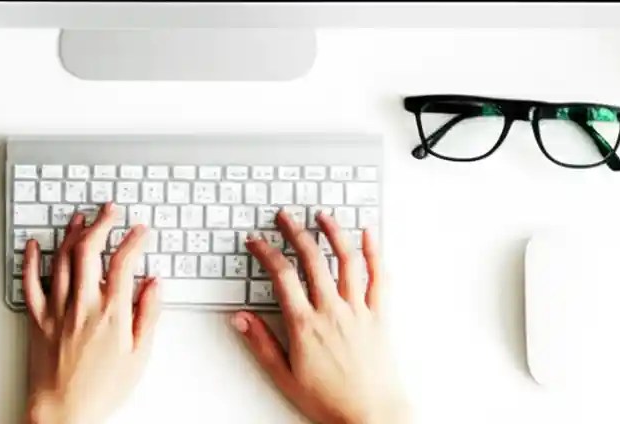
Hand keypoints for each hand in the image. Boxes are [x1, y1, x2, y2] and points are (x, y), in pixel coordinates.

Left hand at [22, 204, 160, 423]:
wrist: (63, 413)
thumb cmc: (101, 391)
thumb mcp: (139, 356)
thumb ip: (148, 315)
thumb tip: (155, 284)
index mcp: (111, 314)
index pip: (124, 262)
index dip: (134, 240)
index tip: (140, 230)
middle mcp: (82, 305)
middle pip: (89, 250)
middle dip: (101, 223)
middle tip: (109, 211)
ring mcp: (57, 310)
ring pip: (61, 259)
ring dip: (71, 234)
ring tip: (80, 219)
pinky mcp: (37, 320)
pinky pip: (30, 282)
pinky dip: (30, 260)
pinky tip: (34, 245)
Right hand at [232, 210, 409, 423]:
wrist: (371, 416)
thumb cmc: (329, 401)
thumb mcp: (285, 376)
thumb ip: (261, 343)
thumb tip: (240, 317)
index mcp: (305, 325)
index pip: (281, 276)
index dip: (266, 253)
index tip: (256, 241)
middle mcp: (332, 312)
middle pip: (311, 259)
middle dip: (295, 232)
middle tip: (284, 216)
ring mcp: (358, 311)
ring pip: (346, 261)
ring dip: (334, 233)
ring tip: (323, 215)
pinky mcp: (380, 316)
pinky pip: (379, 277)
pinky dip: (374, 252)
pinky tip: (369, 234)